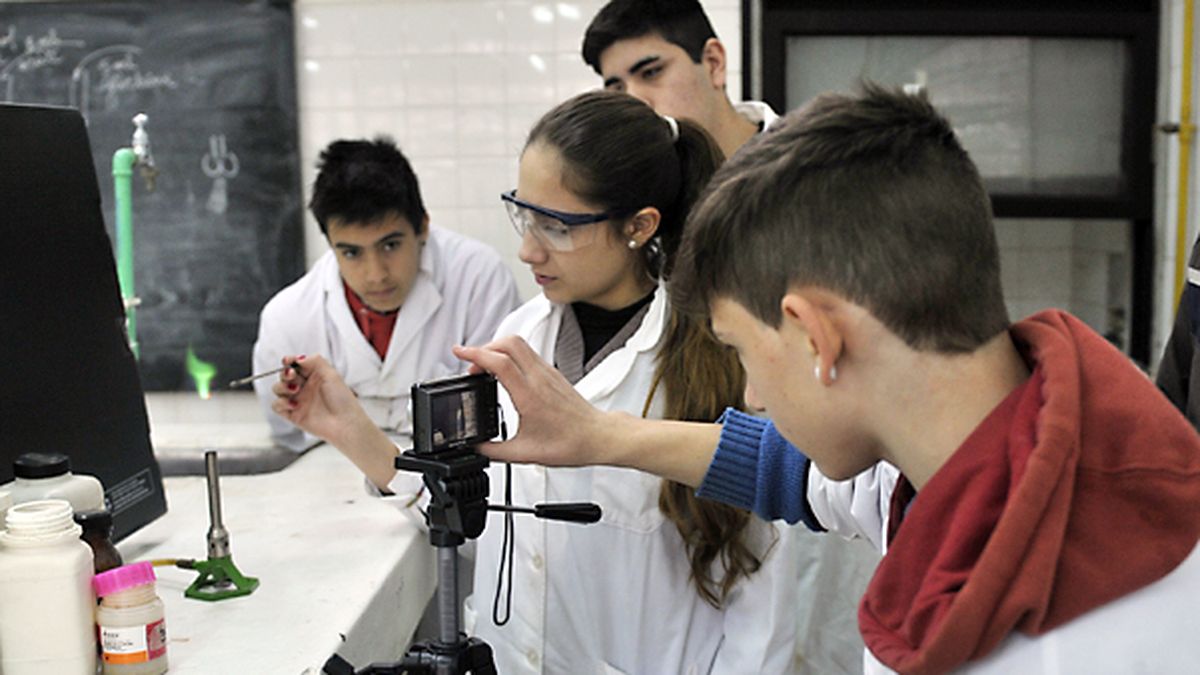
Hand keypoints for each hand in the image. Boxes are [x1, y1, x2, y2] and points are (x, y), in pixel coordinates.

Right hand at [270, 355, 371, 447]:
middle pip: (284, 376)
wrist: (344, 423)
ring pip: (278, 389)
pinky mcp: (293, 414)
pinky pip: (277, 406)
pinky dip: (281, 403)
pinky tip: (294, 404)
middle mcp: (304, 387)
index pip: (295, 365)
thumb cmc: (342, 399)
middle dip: (285, 373)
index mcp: (313, 376)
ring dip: (282, 387)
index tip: (287, 360)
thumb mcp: (331, 374)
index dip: (289, 361)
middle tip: (292, 375)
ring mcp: (298, 400)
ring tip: (296, 390)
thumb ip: (315, 361)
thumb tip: (298, 358)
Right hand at [453, 336, 612, 465]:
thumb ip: (495, 452)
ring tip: (484, 367)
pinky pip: (527, 353)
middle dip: (483, 347)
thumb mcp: (525, 454)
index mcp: (530, 396)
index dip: (476, 354)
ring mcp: (547, 373)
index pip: (500, 363)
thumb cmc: (570, 443)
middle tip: (470, 363)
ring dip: (497, 349)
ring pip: (519, 344)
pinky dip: (509, 355)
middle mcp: (539, 378)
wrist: (597, 437)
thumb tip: (476, 449)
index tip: (459, 353)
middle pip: (508, 342)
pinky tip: (504, 371)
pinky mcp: (552, 373)